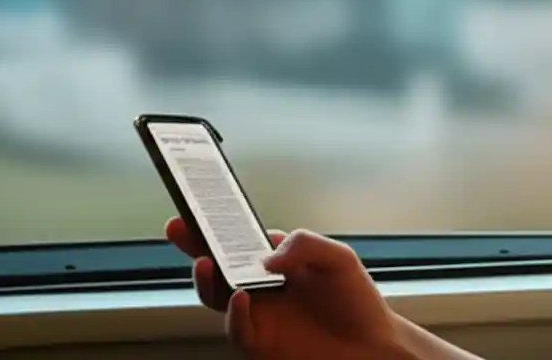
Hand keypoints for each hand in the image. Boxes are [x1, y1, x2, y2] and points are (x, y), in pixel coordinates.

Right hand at [165, 217, 410, 358]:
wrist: (372, 347)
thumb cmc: (356, 301)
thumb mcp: (337, 257)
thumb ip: (303, 245)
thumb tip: (266, 257)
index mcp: (277, 261)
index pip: (239, 239)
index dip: (215, 223)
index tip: (194, 206)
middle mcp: (262, 286)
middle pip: (217, 265)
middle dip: (193, 245)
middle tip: (179, 229)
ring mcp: (259, 314)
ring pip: (217, 298)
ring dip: (207, 281)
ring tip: (207, 264)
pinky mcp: (262, 342)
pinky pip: (237, 329)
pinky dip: (234, 314)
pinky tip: (241, 299)